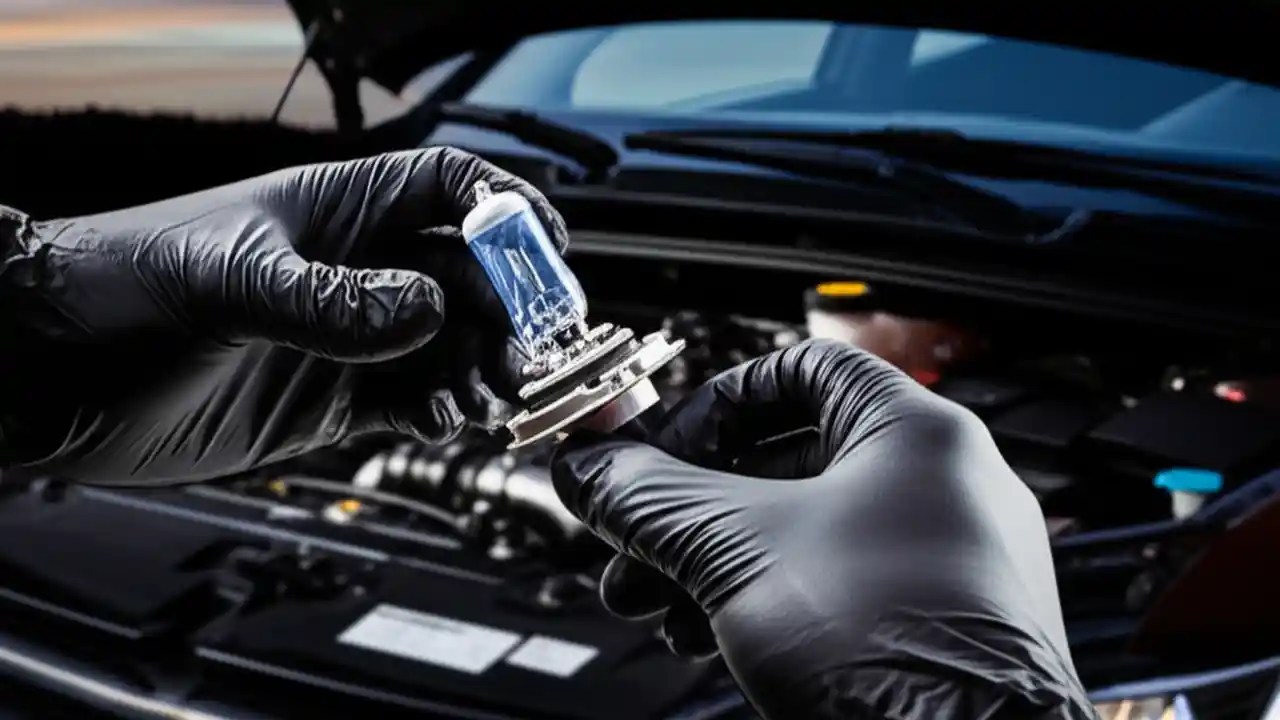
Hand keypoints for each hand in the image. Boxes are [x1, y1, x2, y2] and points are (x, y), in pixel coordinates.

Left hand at [0, 148, 565, 483]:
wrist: (53, 374)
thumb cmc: (120, 288)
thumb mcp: (228, 281)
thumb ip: (329, 299)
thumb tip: (425, 311)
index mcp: (340, 211)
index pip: (452, 190)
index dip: (509, 213)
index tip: (548, 251)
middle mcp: (360, 271)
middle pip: (472, 276)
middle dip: (512, 310)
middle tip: (530, 350)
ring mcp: (353, 337)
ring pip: (457, 345)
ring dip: (488, 368)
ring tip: (491, 392)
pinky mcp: (337, 399)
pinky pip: (419, 401)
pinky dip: (447, 412)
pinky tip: (443, 419)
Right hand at [552, 340, 1096, 718]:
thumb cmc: (896, 649)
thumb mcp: (737, 554)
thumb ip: (651, 500)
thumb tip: (591, 470)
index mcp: (915, 433)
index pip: (798, 369)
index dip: (714, 403)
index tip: (661, 448)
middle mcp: (940, 486)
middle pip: (785, 461)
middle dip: (691, 506)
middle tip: (634, 540)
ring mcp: (943, 558)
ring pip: (802, 532)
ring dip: (712, 560)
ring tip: (655, 604)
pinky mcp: (932, 622)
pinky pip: (833, 584)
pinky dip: (762, 599)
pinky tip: (708, 637)